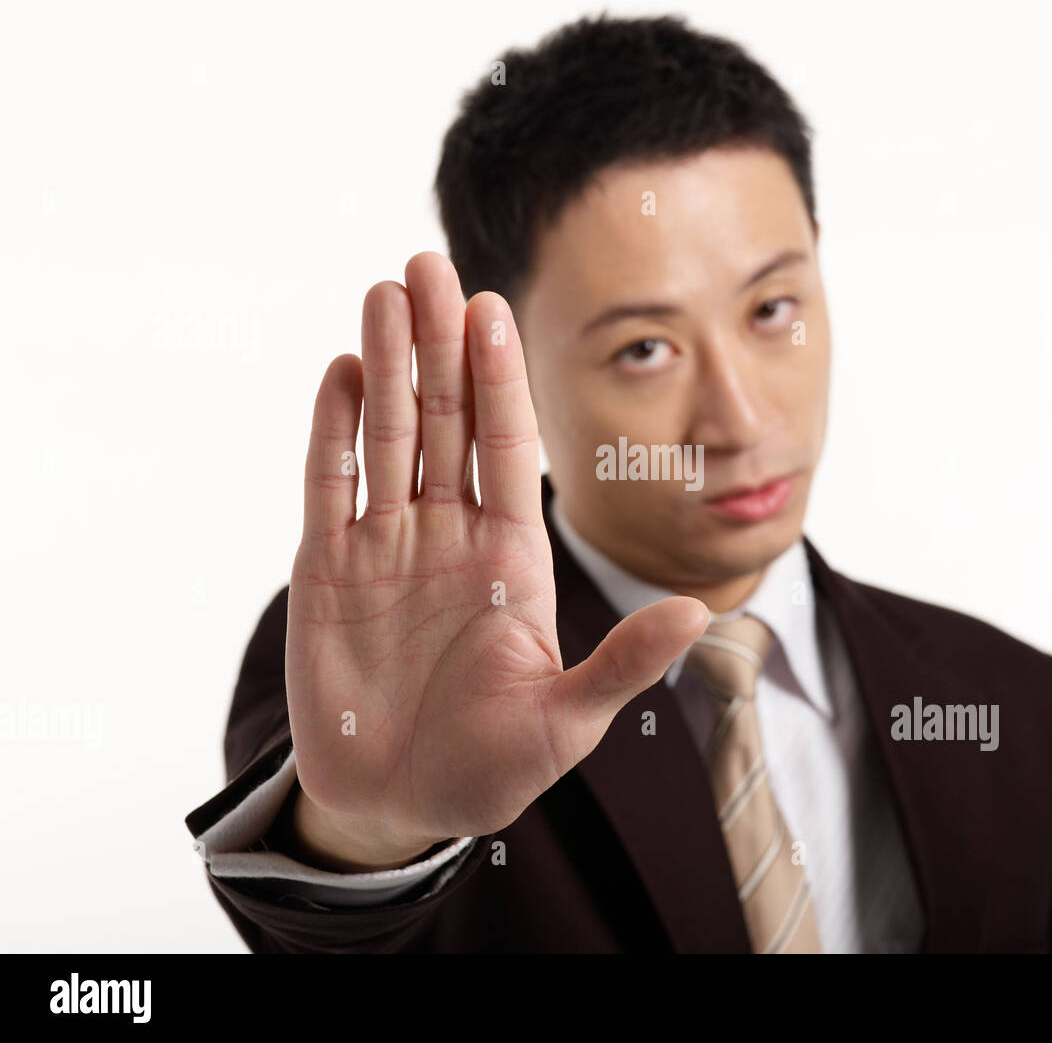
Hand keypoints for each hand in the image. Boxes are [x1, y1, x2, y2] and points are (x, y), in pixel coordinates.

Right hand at [284, 252, 708, 865]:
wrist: (400, 807)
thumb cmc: (491, 770)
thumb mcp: (566, 722)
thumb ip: (624, 662)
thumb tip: (701, 611)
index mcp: (512, 556)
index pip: (507, 447)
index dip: (500, 380)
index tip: (496, 312)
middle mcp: (451, 535)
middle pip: (444, 420)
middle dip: (438, 345)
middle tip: (431, 265)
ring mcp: (387, 547)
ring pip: (387, 435)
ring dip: (386, 365)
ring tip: (386, 293)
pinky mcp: (329, 570)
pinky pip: (330, 484)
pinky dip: (333, 430)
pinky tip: (343, 371)